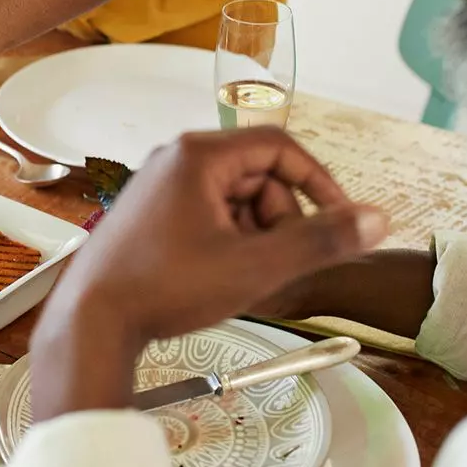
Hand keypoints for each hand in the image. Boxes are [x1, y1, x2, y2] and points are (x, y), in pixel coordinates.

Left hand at [28, 128, 388, 418]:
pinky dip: (226, 242)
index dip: (320, 182)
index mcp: (197, 155)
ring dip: (254, 234)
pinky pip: (207, 215)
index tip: (341, 220)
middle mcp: (174, 161)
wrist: (92, 320)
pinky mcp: (150, 215)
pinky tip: (217, 277)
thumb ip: (320, 241)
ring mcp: (158, 187)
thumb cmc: (161, 288)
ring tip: (242, 275)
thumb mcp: (255, 266)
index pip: (279, 146)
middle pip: (257, 174)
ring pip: (233, 199)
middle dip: (280, 218)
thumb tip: (374, 220)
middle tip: (278, 262)